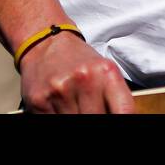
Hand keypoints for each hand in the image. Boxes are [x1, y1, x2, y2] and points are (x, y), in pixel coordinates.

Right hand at [19, 31, 134, 113]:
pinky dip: (60, 117)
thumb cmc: (78, 59)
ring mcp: (61, 91)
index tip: (118, 118)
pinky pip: (54, 121)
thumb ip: (115, 95)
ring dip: (76, 116)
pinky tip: (61, 106)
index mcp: (105, 71)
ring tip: (76, 104)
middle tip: (92, 108)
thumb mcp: (104, 70)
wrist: (45, 43)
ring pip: (75, 121)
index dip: (122, 120)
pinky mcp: (40, 100)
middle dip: (97, 116)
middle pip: (98, 118)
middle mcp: (84, 79)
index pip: (124, 110)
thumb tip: (121, 115)